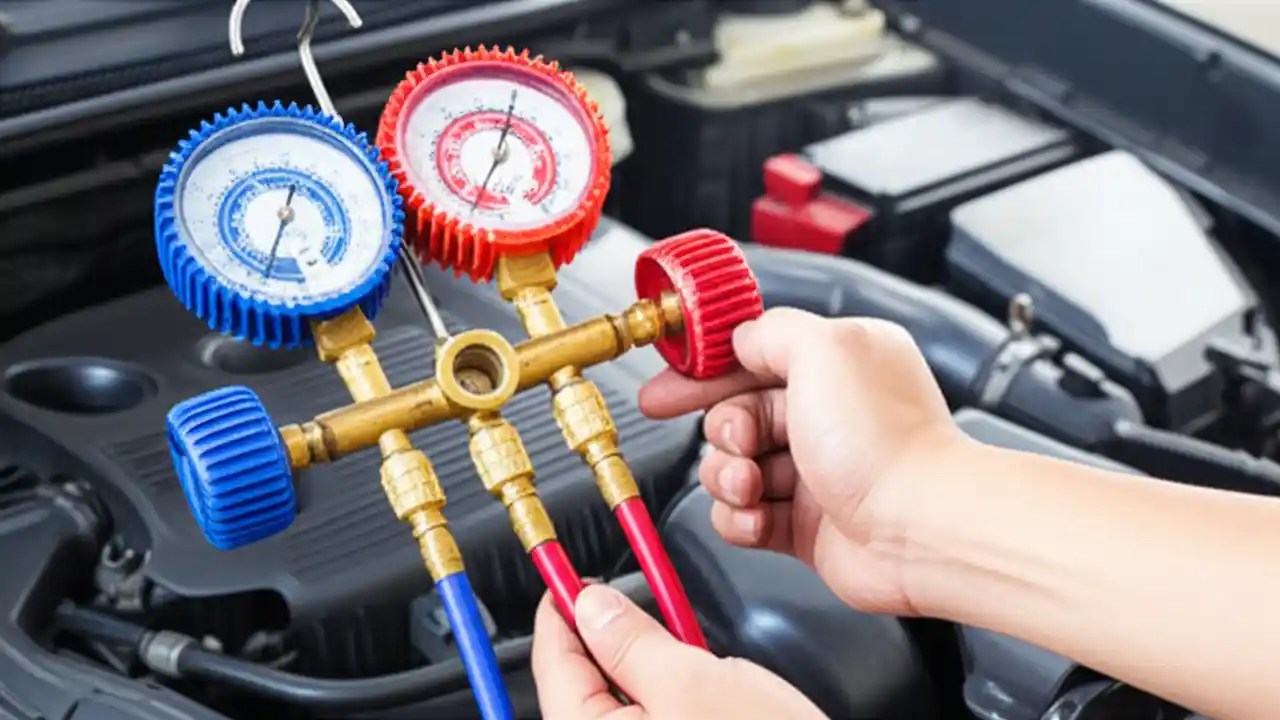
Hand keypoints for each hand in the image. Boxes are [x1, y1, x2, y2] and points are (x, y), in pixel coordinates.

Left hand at [531, 584, 824, 718]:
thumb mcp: (692, 679)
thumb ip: (631, 640)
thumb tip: (590, 605)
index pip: (553, 663)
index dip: (561, 608)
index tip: (568, 574)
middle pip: (581, 683)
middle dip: (606, 638)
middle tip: (629, 599)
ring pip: (617, 701)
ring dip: (640, 666)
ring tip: (679, 646)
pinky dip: (662, 693)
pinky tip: (693, 681)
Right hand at [640, 307, 968, 614]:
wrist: (917, 530)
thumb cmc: (885, 444)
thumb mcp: (822, 350)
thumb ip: (770, 331)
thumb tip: (738, 337)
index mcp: (835, 364)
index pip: (750, 356)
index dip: (702, 371)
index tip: (666, 387)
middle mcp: (826, 415)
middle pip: (733, 414)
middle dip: (723, 431)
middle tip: (739, 443)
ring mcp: (813, 472)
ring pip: (731, 468)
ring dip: (727, 477)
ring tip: (751, 484)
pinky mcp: (803, 524)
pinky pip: (741, 515)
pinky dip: (739, 518)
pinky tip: (759, 516)